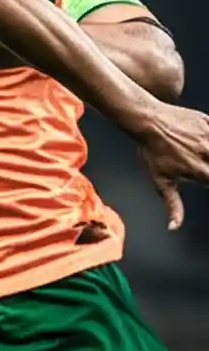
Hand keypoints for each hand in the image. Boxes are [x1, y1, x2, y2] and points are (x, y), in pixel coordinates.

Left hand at [136, 104, 208, 229]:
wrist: (147, 123)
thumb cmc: (152, 153)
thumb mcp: (161, 182)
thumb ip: (173, 205)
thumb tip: (173, 228)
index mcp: (200, 171)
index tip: (206, 183)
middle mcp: (208, 153)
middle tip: (202, 169)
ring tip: (202, 157)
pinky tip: (204, 145)